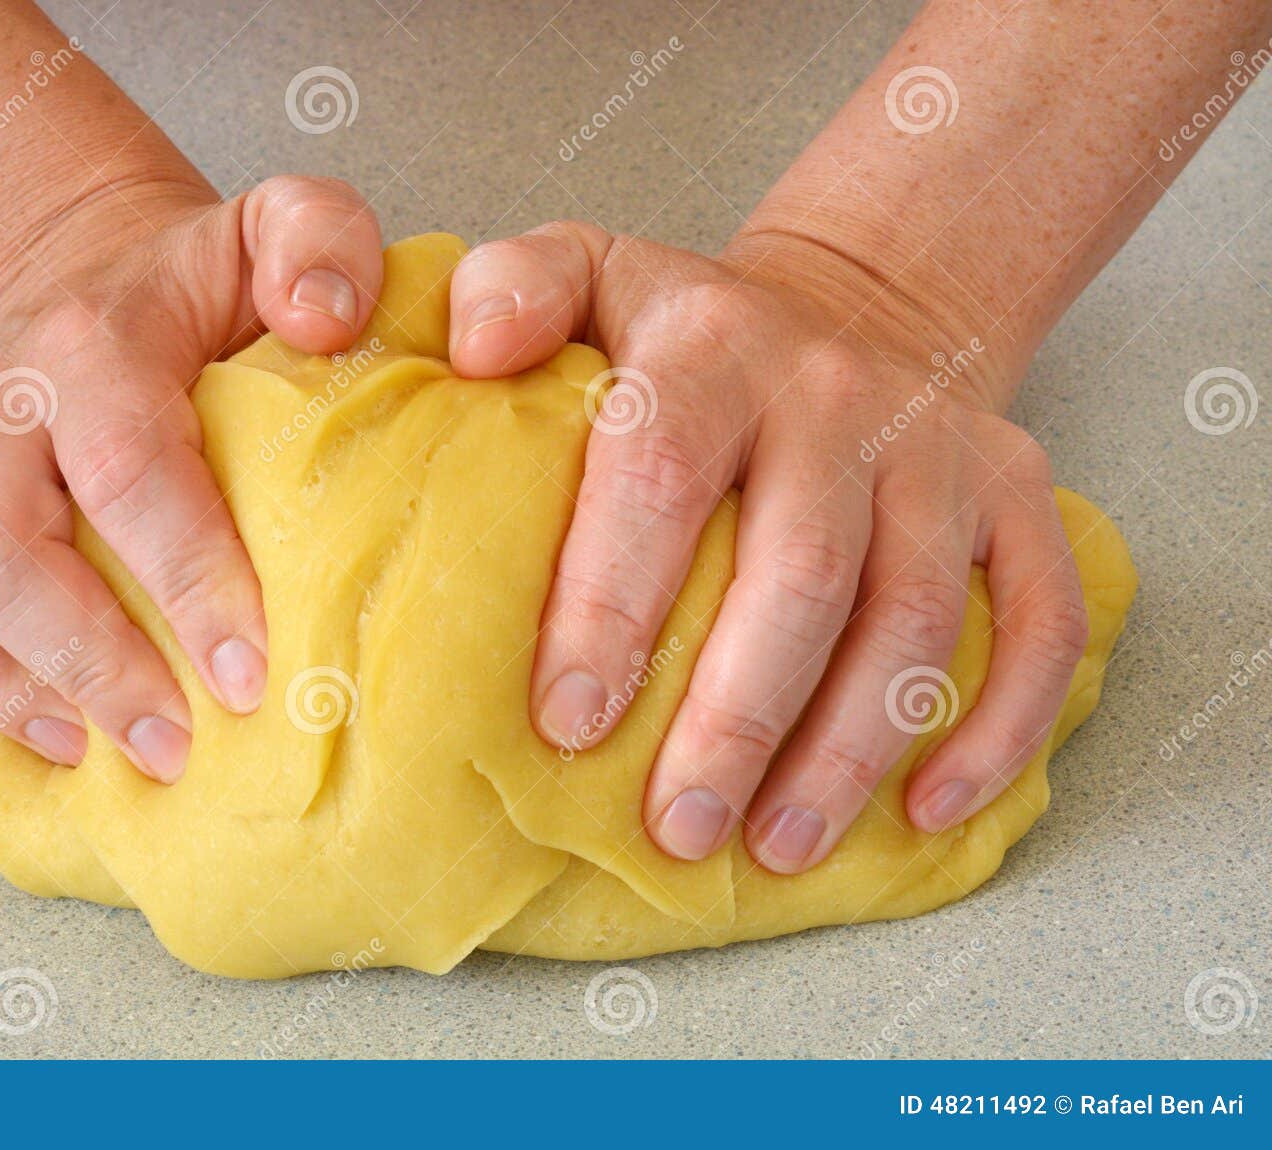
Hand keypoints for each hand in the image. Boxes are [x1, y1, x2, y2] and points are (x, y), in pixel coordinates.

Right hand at [0, 175, 382, 782]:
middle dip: (85, 666)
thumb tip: (325, 320)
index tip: (246, 676)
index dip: (187, 580)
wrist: (75, 284)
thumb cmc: (187, 299)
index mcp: (88, 351)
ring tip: (74, 743)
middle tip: (170, 745)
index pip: (126, 469)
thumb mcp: (269, 239)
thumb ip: (319, 244)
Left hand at [448, 222, 1088, 870]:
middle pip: (799, 571)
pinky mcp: (1018, 496)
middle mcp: (838, 395)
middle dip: (737, 717)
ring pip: (915, 617)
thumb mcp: (590, 275)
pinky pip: (1041, 619)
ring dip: (848, 748)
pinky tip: (928, 810)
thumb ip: (509, 289)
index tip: (569, 723)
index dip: (612, 604)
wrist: (855, 305)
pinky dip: (997, 725)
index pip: (658, 474)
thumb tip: (472, 354)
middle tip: (678, 826)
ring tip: (779, 846)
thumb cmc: (691, 335)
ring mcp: (940, 451)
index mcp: (713, 348)